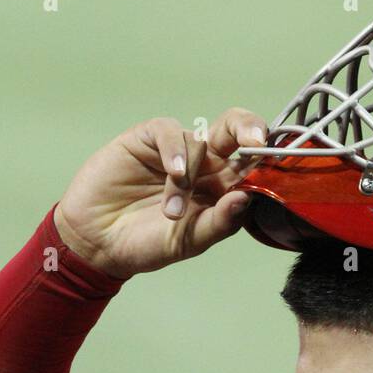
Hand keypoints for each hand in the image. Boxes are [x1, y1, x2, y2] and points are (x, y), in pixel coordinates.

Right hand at [52, 110, 267, 280]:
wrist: (98, 243)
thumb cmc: (146, 244)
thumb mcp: (189, 241)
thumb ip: (220, 222)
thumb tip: (247, 196)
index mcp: (221, 188)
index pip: (251, 163)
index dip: (266, 157)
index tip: (275, 159)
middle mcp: (204, 164)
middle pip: (235, 132)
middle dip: (250, 128)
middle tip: (256, 139)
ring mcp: (176, 150)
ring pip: (199, 140)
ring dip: (189, 178)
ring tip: (171, 213)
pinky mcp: (146, 140)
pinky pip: (169, 131)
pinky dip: (175, 151)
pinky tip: (173, 173)